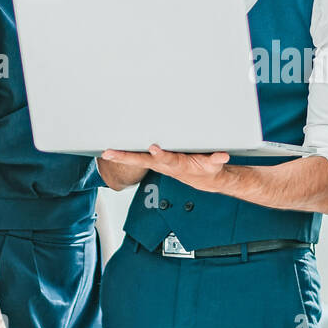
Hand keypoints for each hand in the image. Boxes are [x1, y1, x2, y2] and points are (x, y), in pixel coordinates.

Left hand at [101, 145, 230, 192]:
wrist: (203, 179)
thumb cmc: (207, 170)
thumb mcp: (214, 166)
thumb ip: (216, 160)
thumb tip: (222, 156)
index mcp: (178, 165)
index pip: (169, 160)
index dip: (162, 155)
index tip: (154, 148)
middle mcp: (165, 165)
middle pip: (143, 161)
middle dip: (127, 157)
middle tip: (111, 153)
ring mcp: (158, 164)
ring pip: (137, 159)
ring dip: (121, 156)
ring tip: (105, 152)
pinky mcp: (156, 161)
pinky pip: (137, 157)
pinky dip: (124, 155)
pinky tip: (112, 151)